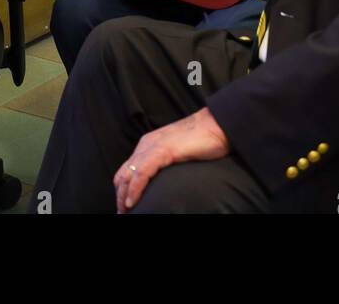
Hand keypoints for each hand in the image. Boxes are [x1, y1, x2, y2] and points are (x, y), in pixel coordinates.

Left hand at [112, 108, 228, 212]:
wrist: (218, 124)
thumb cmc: (204, 140)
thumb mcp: (178, 154)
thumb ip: (166, 164)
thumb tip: (163, 183)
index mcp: (148, 145)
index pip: (127, 171)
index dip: (123, 191)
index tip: (126, 208)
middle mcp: (146, 145)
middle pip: (122, 175)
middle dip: (120, 197)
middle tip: (124, 214)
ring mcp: (153, 146)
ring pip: (128, 175)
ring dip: (124, 197)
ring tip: (126, 213)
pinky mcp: (163, 150)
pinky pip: (142, 173)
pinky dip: (134, 190)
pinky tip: (133, 202)